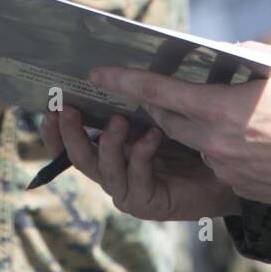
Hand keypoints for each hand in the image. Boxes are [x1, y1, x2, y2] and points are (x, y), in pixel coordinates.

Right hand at [41, 108, 239, 220]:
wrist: (222, 174)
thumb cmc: (186, 141)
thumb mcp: (152, 115)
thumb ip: (132, 103)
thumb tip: (110, 69)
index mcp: (106, 151)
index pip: (70, 144)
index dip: (55, 130)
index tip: (48, 108)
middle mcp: (110, 172)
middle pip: (79, 157)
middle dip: (71, 133)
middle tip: (69, 110)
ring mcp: (126, 190)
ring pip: (104, 168)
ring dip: (109, 143)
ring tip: (119, 121)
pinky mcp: (145, 202)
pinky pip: (136, 177)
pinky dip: (141, 154)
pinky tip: (152, 136)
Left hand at [88, 45, 270, 210]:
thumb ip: (250, 51)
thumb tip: (227, 50)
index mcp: (219, 108)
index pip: (158, 92)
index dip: (124, 81)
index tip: (98, 73)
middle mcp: (213, 140)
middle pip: (166, 119)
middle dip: (156, 103)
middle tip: (151, 88)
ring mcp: (222, 166)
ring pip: (190, 140)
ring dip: (191, 124)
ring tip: (214, 110)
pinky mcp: (234, 184)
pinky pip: (213, 160)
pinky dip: (216, 145)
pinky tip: (242, 136)